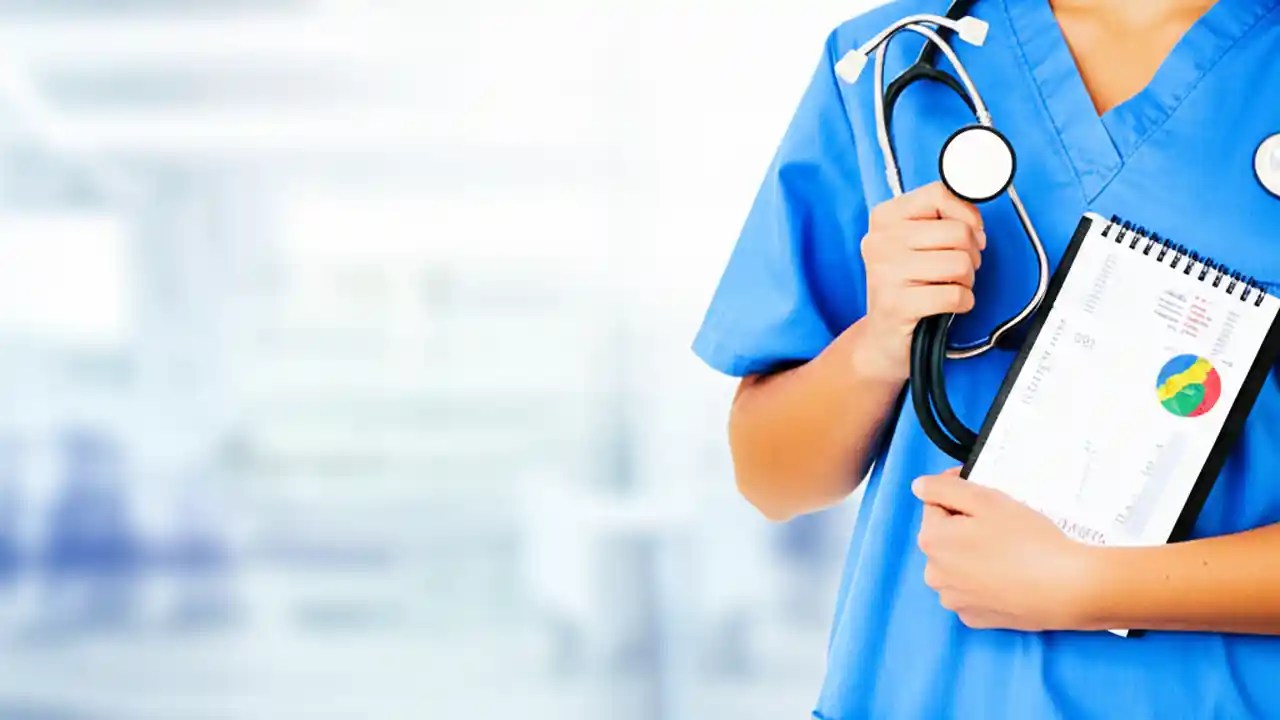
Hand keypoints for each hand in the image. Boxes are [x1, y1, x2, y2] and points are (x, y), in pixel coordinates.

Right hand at [856, 182, 985, 381]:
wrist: (882, 336)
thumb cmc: (908, 285)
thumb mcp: (916, 243)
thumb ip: (941, 220)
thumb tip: (976, 223)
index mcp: (884, 217)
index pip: (939, 194)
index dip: (967, 214)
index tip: (971, 233)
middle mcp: (880, 241)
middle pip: (957, 232)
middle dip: (971, 254)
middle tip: (959, 270)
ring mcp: (885, 273)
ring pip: (961, 264)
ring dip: (967, 281)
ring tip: (951, 287)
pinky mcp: (897, 304)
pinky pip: (955, 295)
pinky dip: (964, 302)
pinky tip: (949, 305)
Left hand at [912, 469, 1099, 631]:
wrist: (1068, 588)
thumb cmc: (1027, 539)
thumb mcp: (985, 500)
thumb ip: (944, 488)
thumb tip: (920, 487)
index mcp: (932, 541)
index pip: (934, 505)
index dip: (958, 493)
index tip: (984, 491)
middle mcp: (934, 574)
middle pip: (944, 538)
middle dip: (964, 526)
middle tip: (1000, 523)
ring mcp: (954, 600)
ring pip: (957, 566)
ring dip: (972, 554)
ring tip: (1006, 550)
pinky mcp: (975, 619)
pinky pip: (972, 591)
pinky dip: (984, 581)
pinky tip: (1008, 575)